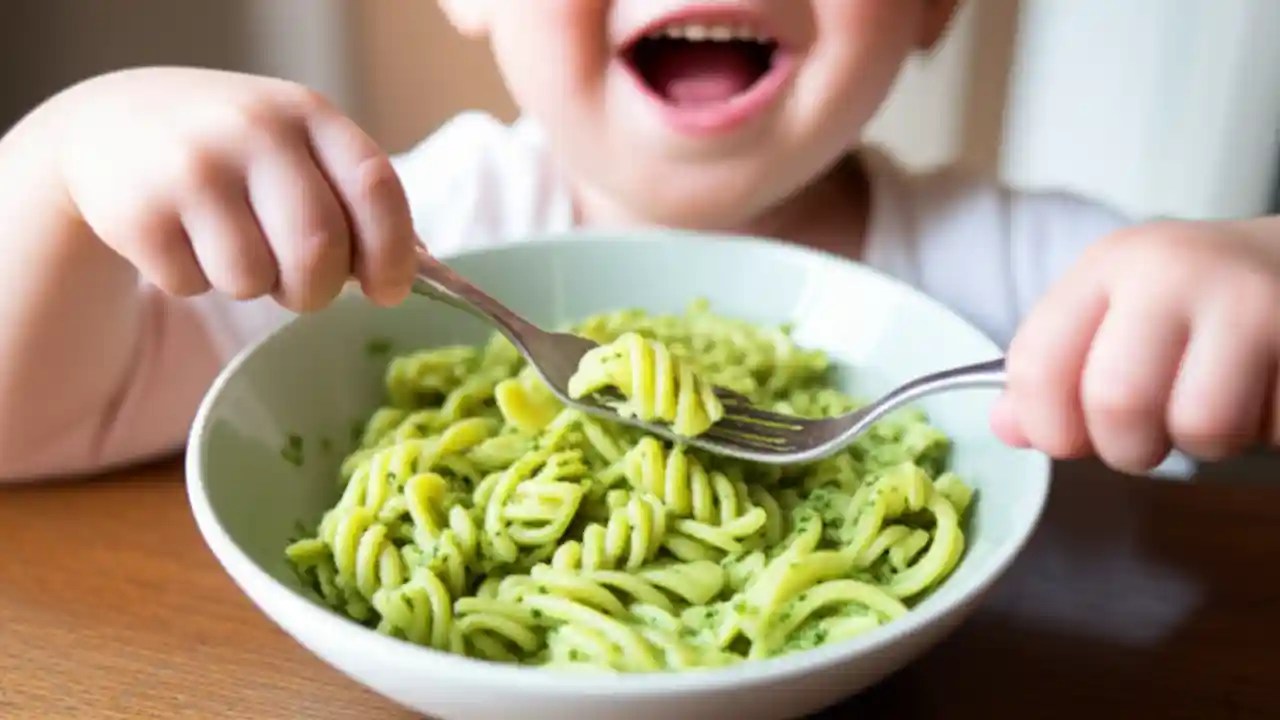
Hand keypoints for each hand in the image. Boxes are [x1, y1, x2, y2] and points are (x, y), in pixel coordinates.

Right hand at [50, 67, 417, 310]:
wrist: (115, 124)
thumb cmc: (237, 154)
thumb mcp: (298, 149)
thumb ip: (351, 200)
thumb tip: (408, 274)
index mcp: (310, 114)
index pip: (376, 189)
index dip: (393, 253)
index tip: (388, 291)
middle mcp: (255, 130)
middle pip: (318, 251)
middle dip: (315, 290)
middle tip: (301, 288)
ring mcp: (193, 167)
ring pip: (253, 280)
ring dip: (251, 285)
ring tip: (232, 245)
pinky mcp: (139, 211)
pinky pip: (193, 286)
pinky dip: (194, 281)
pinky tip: (182, 237)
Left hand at [994, 218, 1279, 472]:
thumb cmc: (1199, 302)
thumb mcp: (1119, 314)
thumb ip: (1057, 369)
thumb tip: (1007, 427)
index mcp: (1111, 265)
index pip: (1036, 363)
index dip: (1045, 426)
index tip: (1067, 438)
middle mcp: (1173, 273)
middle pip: (1115, 403)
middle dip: (1127, 449)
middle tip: (1150, 435)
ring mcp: (1249, 302)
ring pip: (1200, 428)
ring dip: (1206, 444)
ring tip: (1218, 404)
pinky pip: (1269, 430)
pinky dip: (1263, 433)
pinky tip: (1263, 392)